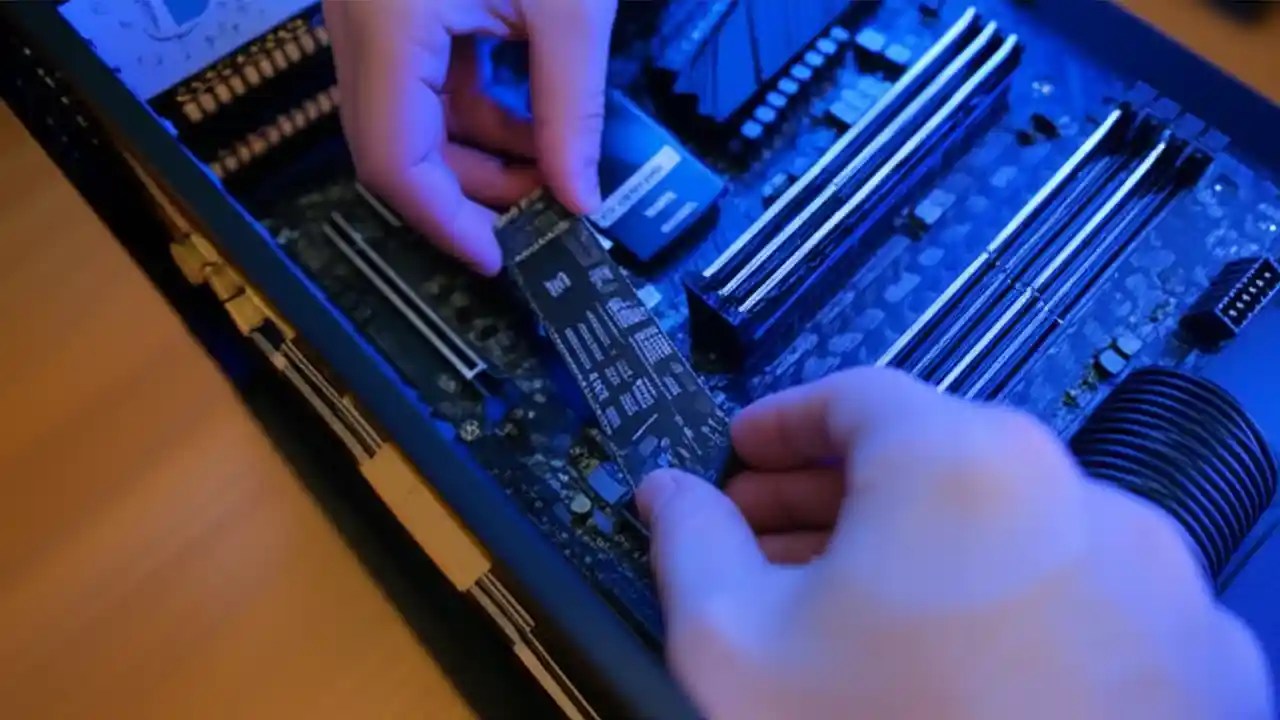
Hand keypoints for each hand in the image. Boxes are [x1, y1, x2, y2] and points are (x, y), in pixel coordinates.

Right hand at [324, 0, 617, 274]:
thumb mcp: (571, 9)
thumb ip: (572, 109)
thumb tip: (578, 200)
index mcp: (386, 23)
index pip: (392, 158)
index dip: (446, 220)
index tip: (501, 256)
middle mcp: (356, 23)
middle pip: (393, 146)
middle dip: (469, 190)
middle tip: (542, 209)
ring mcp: (368, 14)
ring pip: (407, 119)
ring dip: (476, 154)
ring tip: (550, 166)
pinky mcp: (393, 6)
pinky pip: (420, 81)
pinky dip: (472, 112)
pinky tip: (529, 124)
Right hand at [638, 368, 1271, 718]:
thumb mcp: (737, 649)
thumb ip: (690, 545)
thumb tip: (674, 500)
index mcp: (965, 467)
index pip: (854, 396)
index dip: (781, 424)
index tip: (749, 450)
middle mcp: (1077, 501)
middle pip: (931, 458)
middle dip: (838, 495)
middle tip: (774, 535)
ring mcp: (1146, 580)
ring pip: (1006, 528)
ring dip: (922, 551)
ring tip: (850, 609)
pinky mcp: (1189, 651)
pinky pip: (1074, 594)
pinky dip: (1007, 605)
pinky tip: (946, 665)